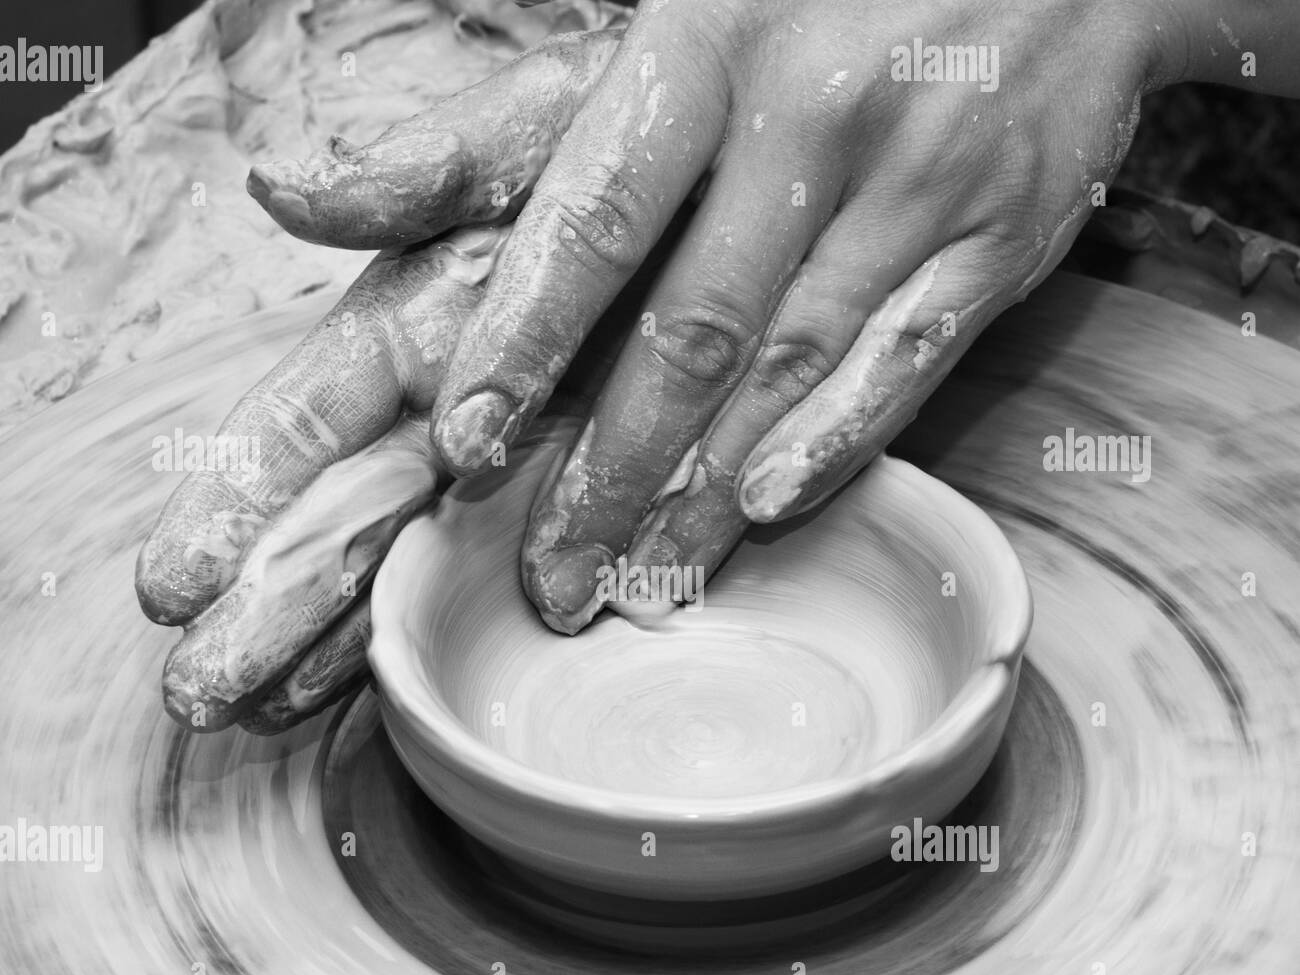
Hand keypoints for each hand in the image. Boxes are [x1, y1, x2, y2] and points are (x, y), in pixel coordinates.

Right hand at [137, 29, 622, 732]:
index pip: (305, 421)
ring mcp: (504, 468)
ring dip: (324, 641)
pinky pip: (494, 583)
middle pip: (338, 517)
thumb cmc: (637, 147)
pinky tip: (360, 688)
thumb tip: (283, 189)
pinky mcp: (577, 503)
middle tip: (197, 688)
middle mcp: (443, 408)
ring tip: (255, 706)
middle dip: (262, 602)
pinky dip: (426, 636)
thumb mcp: (533, 134)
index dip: (239, 499)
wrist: (750, 184)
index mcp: (414, 325)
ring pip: (397, 566)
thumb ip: (421, 174)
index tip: (170, 581)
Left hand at [427, 0, 1186, 631]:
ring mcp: (918, 182)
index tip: (465, 447)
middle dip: (611, 471)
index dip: (524, 343)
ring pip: (790, 370)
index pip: (592, 220)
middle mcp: (811, 117)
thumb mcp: (653, 23)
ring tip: (637, 582)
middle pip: (690, 332)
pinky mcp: (1001, 238)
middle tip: (554, 582)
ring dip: (703, 491)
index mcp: (702, 44)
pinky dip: (835, 445)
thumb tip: (289, 191)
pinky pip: (908, 364)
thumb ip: (480, 135)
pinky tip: (766, 511)